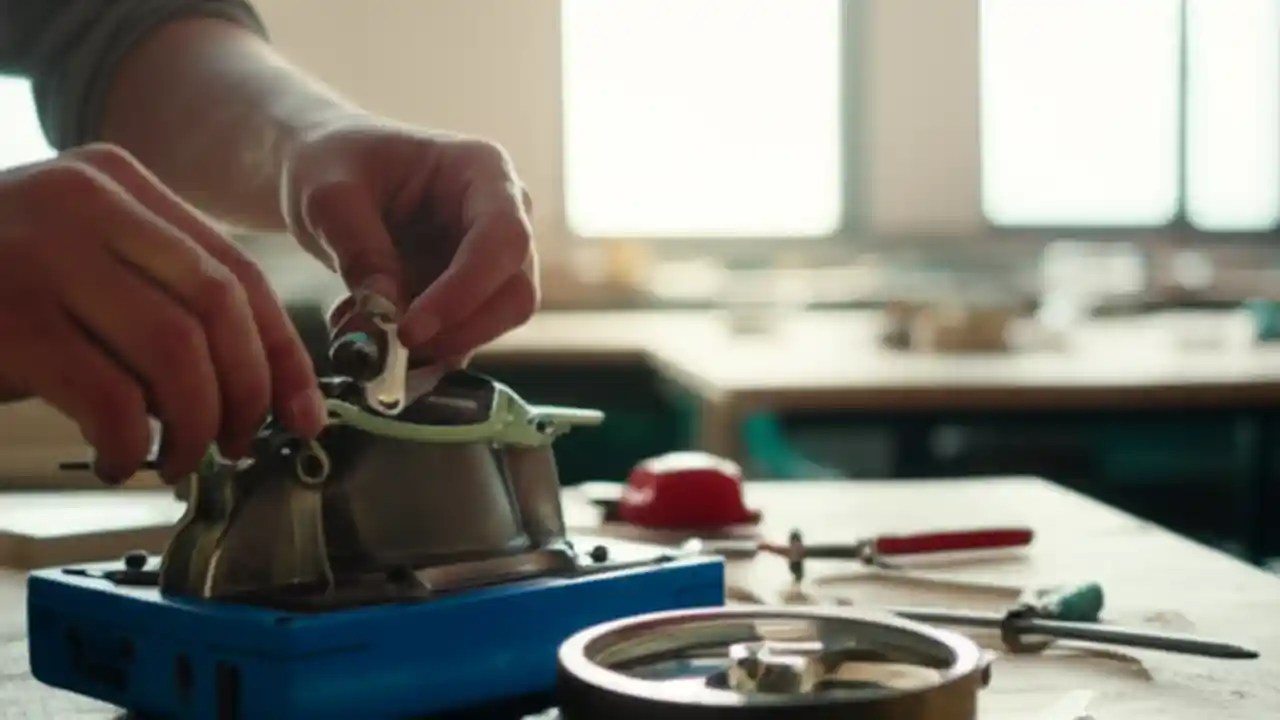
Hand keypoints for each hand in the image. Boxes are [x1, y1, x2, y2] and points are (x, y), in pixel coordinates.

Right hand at [0, 144, 323, 482]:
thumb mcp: (83, 266)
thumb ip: (157, 295)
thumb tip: (260, 381)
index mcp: (119, 181)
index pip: (236, 270)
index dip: (281, 351)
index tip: (303, 410)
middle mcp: (85, 200)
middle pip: (220, 306)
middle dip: (250, 390)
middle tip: (241, 442)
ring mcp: (40, 252)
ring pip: (178, 352)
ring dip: (197, 424)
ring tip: (181, 457)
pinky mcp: (5, 317)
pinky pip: (111, 396)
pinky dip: (131, 443)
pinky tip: (118, 459)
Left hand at [281, 119, 538, 365]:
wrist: (327, 173)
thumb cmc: (333, 162)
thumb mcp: (327, 195)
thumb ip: (357, 248)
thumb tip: (387, 312)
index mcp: (483, 171)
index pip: (502, 239)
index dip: (465, 291)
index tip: (411, 331)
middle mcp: (504, 216)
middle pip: (515, 292)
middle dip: (458, 331)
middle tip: (394, 351)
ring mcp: (491, 259)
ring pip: (494, 323)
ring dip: (435, 346)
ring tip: (361, 334)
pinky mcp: (470, 294)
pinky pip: (462, 336)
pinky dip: (418, 351)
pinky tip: (365, 332)